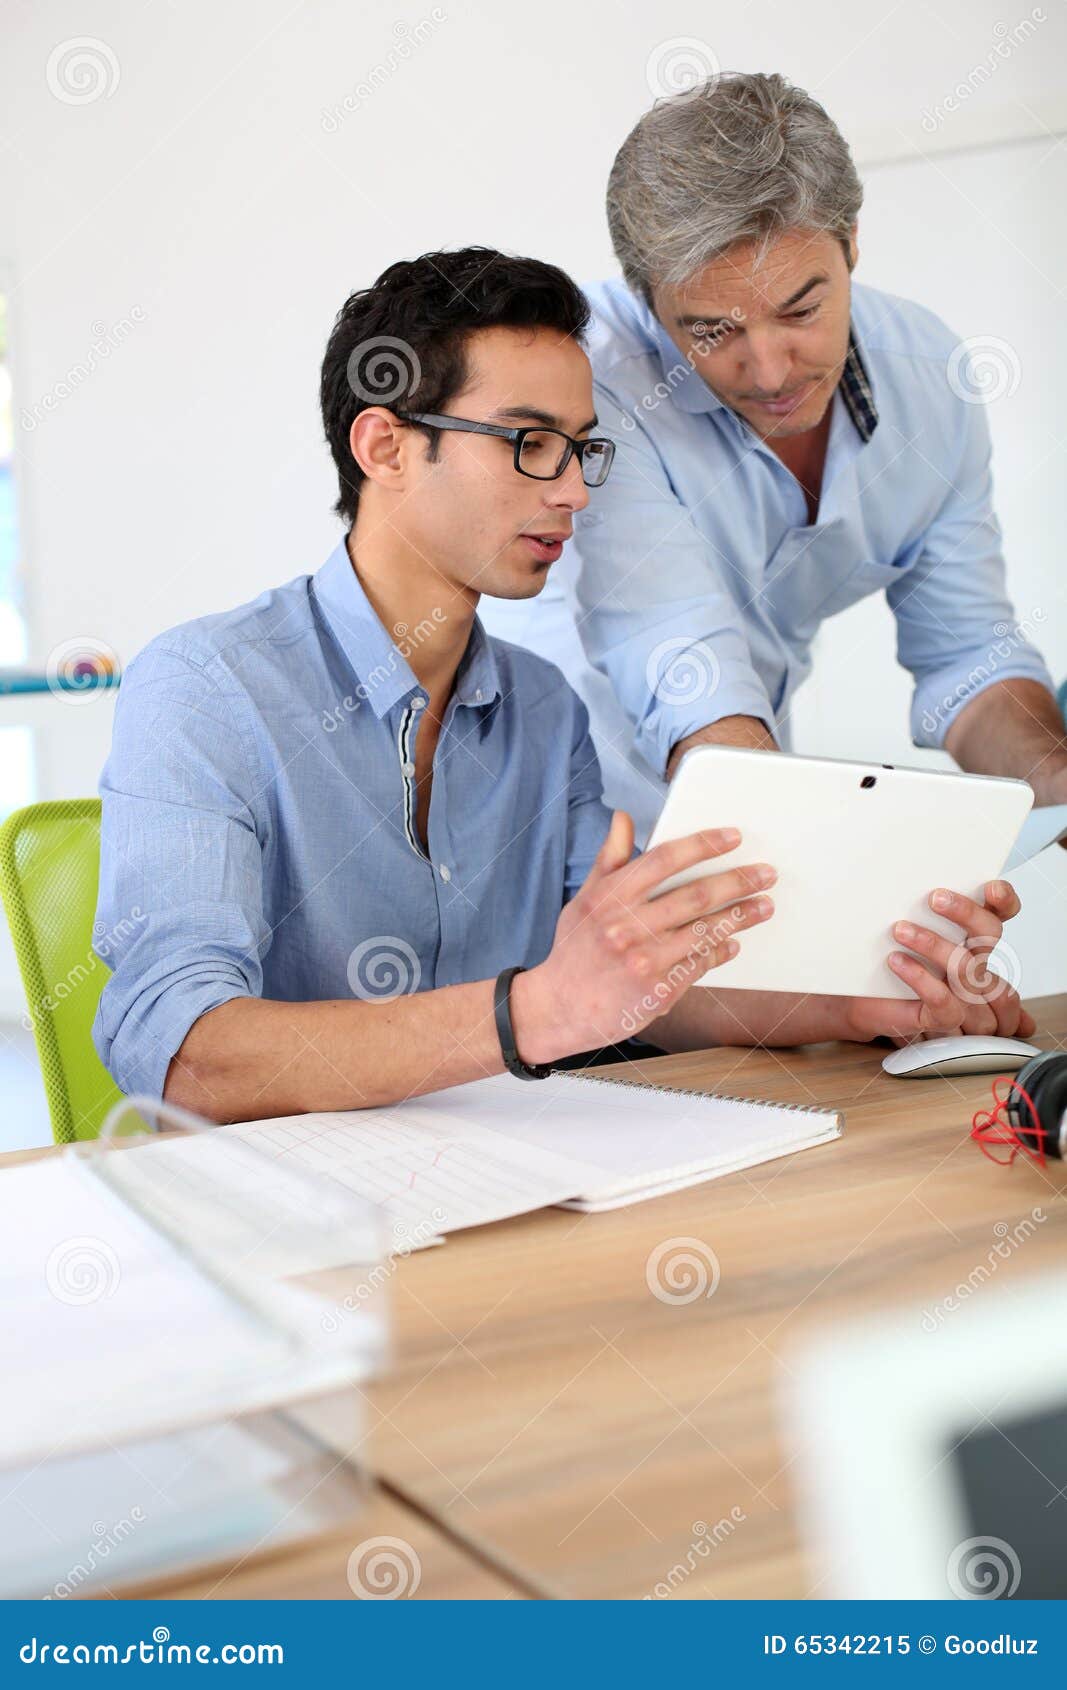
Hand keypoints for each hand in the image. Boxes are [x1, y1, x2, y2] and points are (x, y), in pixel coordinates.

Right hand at [511, 811, 775, 1062]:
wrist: (559, 1008)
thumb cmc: (575, 950)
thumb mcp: (584, 899)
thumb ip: (609, 859)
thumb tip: (622, 818)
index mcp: (610, 897)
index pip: (664, 860)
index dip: (703, 845)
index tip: (733, 837)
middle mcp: (627, 926)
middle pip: (695, 895)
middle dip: (737, 881)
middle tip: (766, 874)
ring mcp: (644, 960)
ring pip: (705, 931)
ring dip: (740, 917)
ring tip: (764, 906)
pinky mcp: (657, 990)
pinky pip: (700, 964)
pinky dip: (720, 951)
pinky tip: (734, 942)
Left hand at [843, 879, 1034, 1042]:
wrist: (857, 1000)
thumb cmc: (880, 958)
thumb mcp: (897, 924)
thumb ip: (910, 904)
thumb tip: (901, 872)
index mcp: (968, 937)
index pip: (999, 915)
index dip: (1004, 902)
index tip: (992, 887)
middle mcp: (973, 962)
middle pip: (990, 935)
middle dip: (966, 912)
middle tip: (935, 898)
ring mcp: (962, 992)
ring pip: (967, 968)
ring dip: (933, 943)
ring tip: (900, 929)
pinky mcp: (942, 1017)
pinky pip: (945, 1002)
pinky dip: (921, 978)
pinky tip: (896, 961)